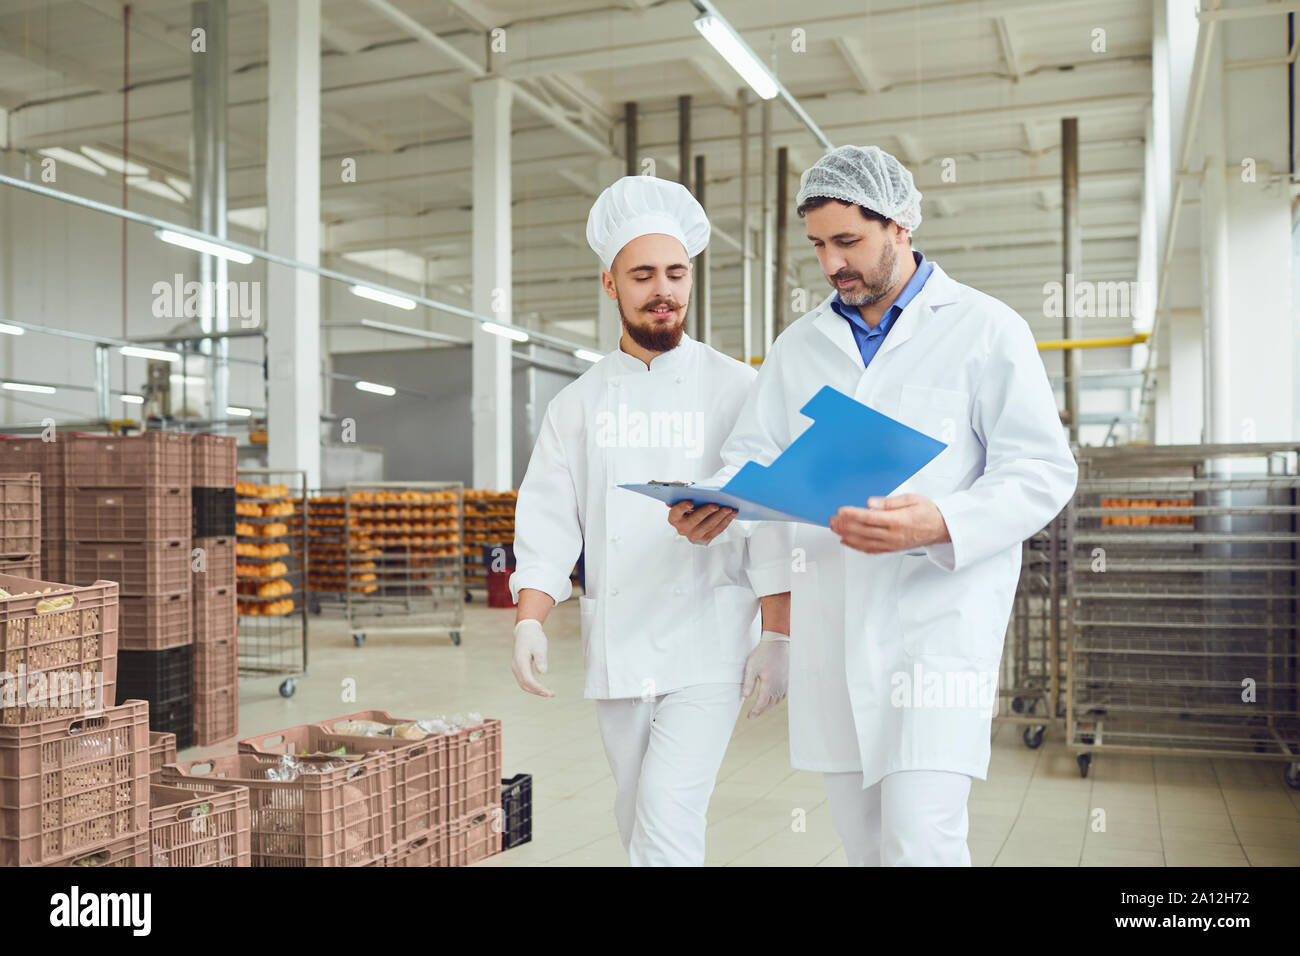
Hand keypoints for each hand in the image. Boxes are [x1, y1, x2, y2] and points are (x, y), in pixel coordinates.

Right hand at [511, 619, 553, 696]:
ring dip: (536, 690)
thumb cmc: (534, 637)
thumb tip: (543, 672)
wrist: (525, 630)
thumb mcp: (539, 646)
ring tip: (549, 693)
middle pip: (525, 685)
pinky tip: (542, 687)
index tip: (549, 692)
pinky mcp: (519, 668)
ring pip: (524, 684)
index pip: (528, 680)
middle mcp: (516, 666)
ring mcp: (516, 667)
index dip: (538, 688)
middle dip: (538, 691)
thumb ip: (541, 659)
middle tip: (551, 694)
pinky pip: (525, 680)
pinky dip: (533, 686)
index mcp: (520, 662)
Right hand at [667, 500, 737, 542]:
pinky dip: (726, 520)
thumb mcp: (685, 497)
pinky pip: (717, 529)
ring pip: (709, 525)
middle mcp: (682, 528)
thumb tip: (688, 488)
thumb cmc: (690, 504)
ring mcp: (694, 535)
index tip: (691, 502)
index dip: (682, 507)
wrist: (695, 517)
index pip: (676, 512)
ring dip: (720, 516)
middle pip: (695, 520)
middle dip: (706, 512)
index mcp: (674, 517)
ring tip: (728, 508)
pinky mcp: (706, 538)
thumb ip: (685, 493)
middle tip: (716, 505)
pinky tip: (732, 513)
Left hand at [742, 633, 788, 717]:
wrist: (777, 644)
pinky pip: (782, 695)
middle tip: (752, 715)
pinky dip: (776, 700)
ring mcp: (784, 683)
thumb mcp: (751, 667)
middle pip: (770, 704)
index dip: (756, 711)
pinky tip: (772, 699)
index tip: (749, 716)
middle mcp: (779, 686)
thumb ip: (749, 683)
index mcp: (769, 684)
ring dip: (768, 706)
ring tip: (760, 708)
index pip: (762, 703)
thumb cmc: (762, 654)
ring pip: (777, 700)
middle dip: (761, 710)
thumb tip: (745, 697)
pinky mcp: (787, 680)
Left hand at [829, 493, 949, 553]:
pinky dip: (856, 546)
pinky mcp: (891, 549)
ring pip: (864, 542)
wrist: (942, 528)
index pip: (870, 518)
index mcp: (899, 521)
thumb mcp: (911, 499)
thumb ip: (889, 502)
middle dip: (845, 525)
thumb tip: (870, 503)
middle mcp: (894, 535)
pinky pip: (871, 550)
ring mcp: (892, 544)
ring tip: (835, 528)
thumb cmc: (928, 512)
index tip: (841, 511)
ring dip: (847, 536)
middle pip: (864, 531)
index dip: (853, 515)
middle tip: (833, 519)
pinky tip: (846, 541)